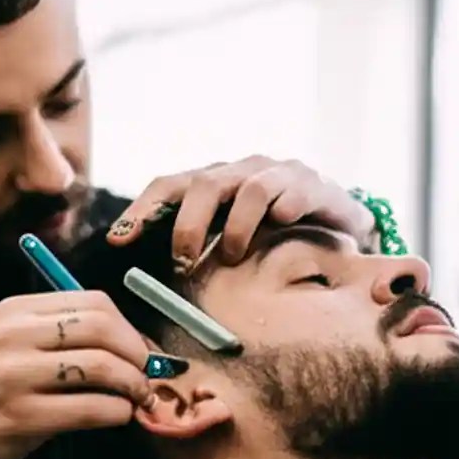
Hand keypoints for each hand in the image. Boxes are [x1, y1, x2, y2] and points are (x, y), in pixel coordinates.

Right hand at [0, 291, 152, 458]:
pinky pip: (90, 409)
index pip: (94, 302)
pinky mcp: (20, 417)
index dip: (129, 328)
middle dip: (137, 353)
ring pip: (99, 366)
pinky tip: (117, 417)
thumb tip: (136, 346)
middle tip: (146, 376)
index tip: (141, 352)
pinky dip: (117, 412)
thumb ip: (64, 338)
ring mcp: (13, 376)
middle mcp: (11, 335)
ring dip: (132, 385)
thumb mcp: (13, 349)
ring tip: (137, 398)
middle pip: (101, 327)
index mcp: (15, 311)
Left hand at [107, 155, 374, 266]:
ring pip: (250, 188)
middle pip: (205, 184)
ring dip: (236, 226)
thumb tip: (148, 287)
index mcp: (215, 182)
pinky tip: (282, 226)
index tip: (118, 239)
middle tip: (182, 262)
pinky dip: (284, 210)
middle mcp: (243, 171)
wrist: (340, 226)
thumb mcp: (233, 241)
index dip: (142, 210)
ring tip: (232, 255)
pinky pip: (294, 194)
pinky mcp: (314, 185)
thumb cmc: (276, 238)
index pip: (169, 185)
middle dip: (189, 224)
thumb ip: (198, 252)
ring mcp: (279, 174)